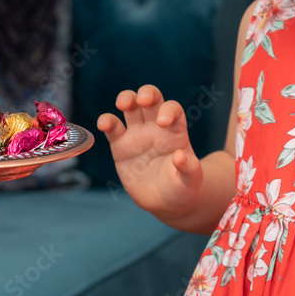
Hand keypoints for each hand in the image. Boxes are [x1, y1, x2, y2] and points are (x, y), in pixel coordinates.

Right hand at [97, 84, 202, 217]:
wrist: (164, 202)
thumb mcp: (190, 181)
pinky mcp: (120, 145)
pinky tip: (104, 124)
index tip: (163, 122)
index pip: (172, 109)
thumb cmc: (181, 187)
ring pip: (130, 106)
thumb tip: (181, 156)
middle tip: (143, 100)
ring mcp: (137, 134)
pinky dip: (106, 121)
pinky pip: (112, 127)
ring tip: (123, 104)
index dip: (168, 110)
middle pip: (150, 98)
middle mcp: (155, 126)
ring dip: (126, 98)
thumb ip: (189, 168)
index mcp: (174, 130)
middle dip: (146, 93)